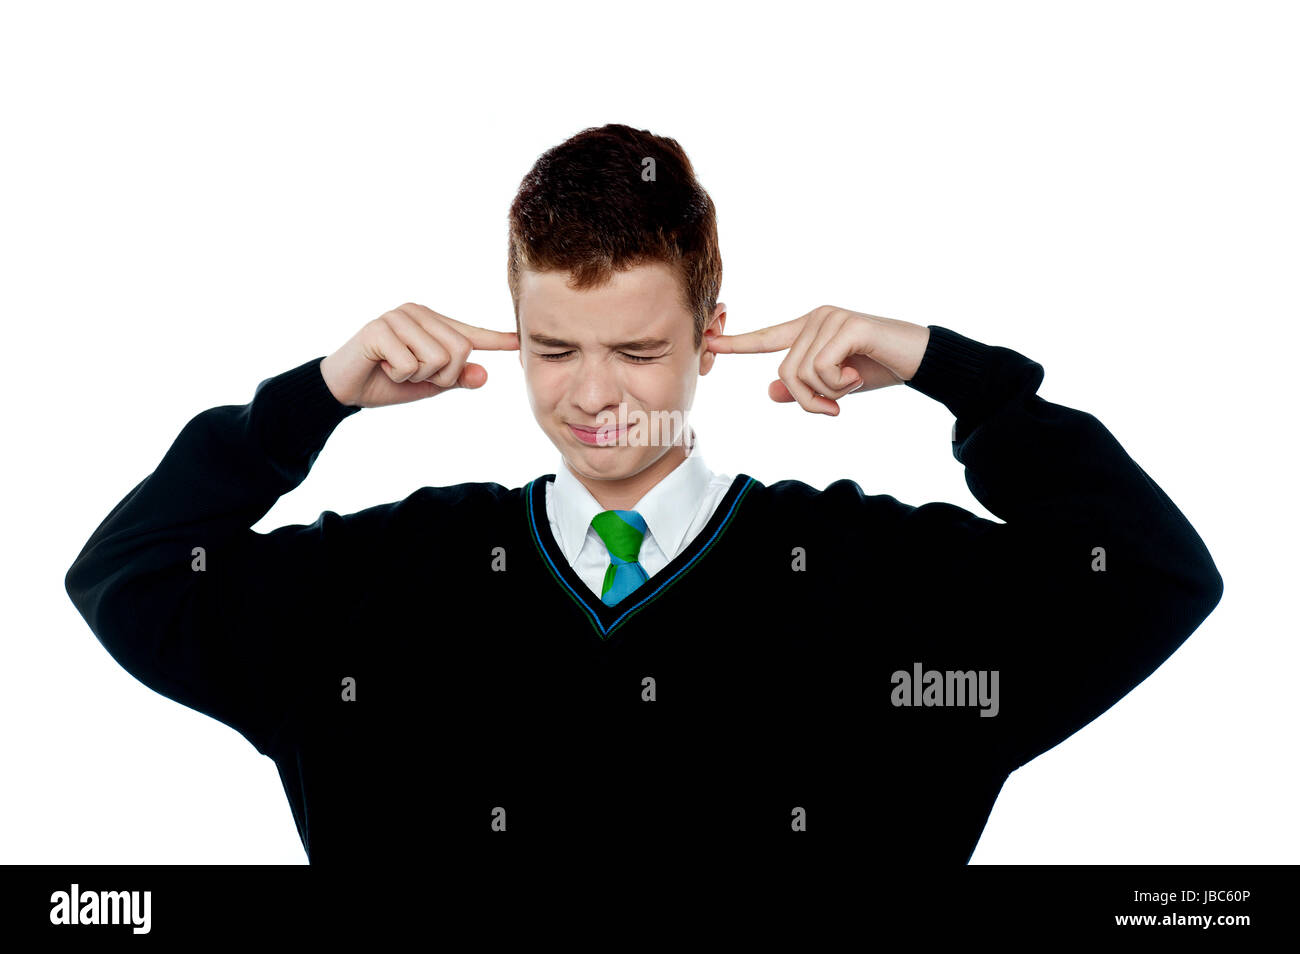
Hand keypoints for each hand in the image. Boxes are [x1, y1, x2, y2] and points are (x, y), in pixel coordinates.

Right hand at [320, 303, 519, 407]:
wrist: (344, 388)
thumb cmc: (388, 382)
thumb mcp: (428, 384)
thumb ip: (456, 379)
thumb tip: (485, 375)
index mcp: (432, 322)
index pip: (470, 333)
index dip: (495, 339)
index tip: (518, 342)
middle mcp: (418, 312)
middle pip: (460, 351)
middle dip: (441, 376)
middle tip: (414, 375)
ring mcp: (398, 317)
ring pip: (437, 358)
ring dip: (417, 376)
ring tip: (395, 368)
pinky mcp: (378, 328)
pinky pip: (410, 364)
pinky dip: (398, 375)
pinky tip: (381, 366)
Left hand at [705, 305, 930, 414]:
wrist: (921, 359)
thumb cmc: (879, 368)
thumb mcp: (836, 386)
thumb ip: (805, 389)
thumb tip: (769, 392)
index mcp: (809, 329)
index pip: (766, 338)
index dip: (737, 343)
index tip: (708, 343)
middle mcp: (816, 318)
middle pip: (785, 372)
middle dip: (809, 400)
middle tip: (833, 408)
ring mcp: (830, 319)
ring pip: (801, 373)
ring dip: (827, 393)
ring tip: (851, 385)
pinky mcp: (847, 326)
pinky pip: (822, 368)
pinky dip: (839, 384)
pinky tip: (858, 376)